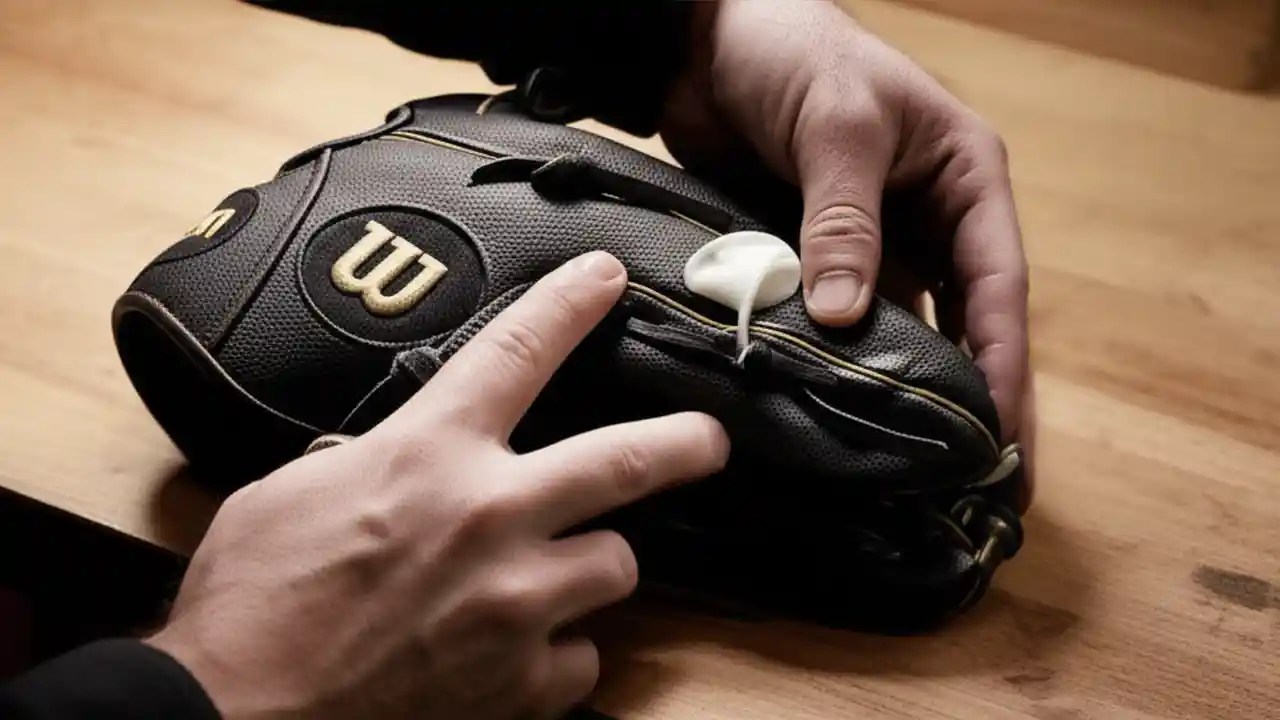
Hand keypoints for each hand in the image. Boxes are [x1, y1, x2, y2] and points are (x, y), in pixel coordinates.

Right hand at [147, 252, 729, 719]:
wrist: (239, 715)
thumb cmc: (252, 602)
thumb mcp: (292, 496)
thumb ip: (362, 466)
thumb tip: (385, 461)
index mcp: (429, 455)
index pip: (517, 351)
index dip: (570, 304)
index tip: (606, 277)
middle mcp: (491, 518)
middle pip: (625, 462)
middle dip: (683, 442)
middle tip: (711, 440)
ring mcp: (517, 603)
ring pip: (615, 565)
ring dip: (592, 566)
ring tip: (555, 576)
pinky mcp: (522, 683)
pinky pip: (580, 660)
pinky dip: (557, 655)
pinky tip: (519, 655)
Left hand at [662, 0, 1032, 502]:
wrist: (705, 38)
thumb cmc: (792, 52)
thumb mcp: (836, 128)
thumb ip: (845, 221)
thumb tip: (848, 319)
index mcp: (964, 178)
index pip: (997, 287)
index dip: (1004, 367)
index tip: (1003, 443)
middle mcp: (928, 217)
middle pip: (963, 326)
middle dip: (974, 404)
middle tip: (982, 491)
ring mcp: (872, 242)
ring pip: (901, 332)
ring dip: (905, 397)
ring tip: (915, 478)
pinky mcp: (813, 255)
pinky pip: (836, 320)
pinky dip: (839, 366)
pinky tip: (840, 419)